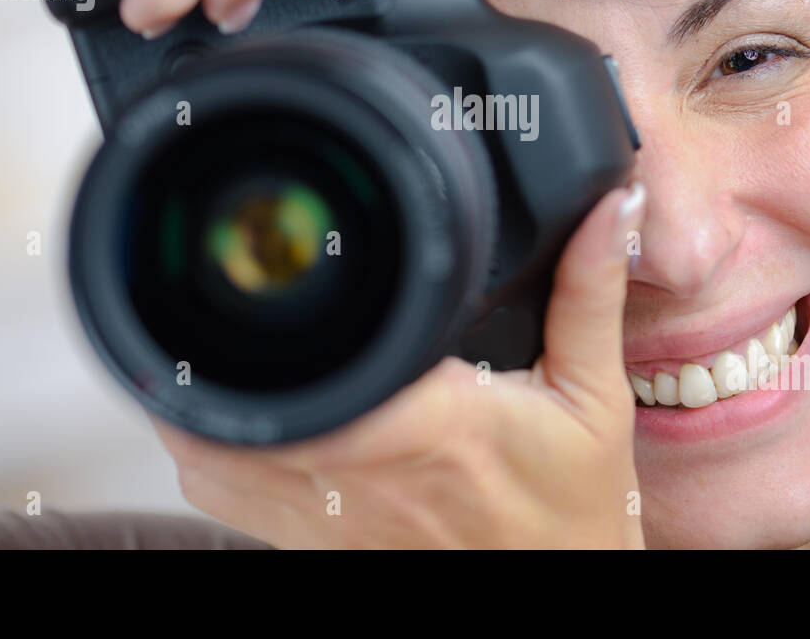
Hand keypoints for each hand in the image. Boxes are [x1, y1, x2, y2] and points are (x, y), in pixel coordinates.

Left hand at [153, 182, 648, 547]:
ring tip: (221, 334)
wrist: (551, 603)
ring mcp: (324, 518)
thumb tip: (606, 211)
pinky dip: (205, 444)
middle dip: (227, 334)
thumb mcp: (593, 399)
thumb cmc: (570, 519)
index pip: (324, 363)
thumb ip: (589, 295)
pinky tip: (234, 405)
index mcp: (429, 424)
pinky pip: (220, 494)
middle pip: (244, 396)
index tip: (275, 266)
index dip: (279, 312)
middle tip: (239, 280)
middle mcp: (360, 475)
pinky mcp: (308, 545)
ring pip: (209, 451)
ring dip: (203, 387)